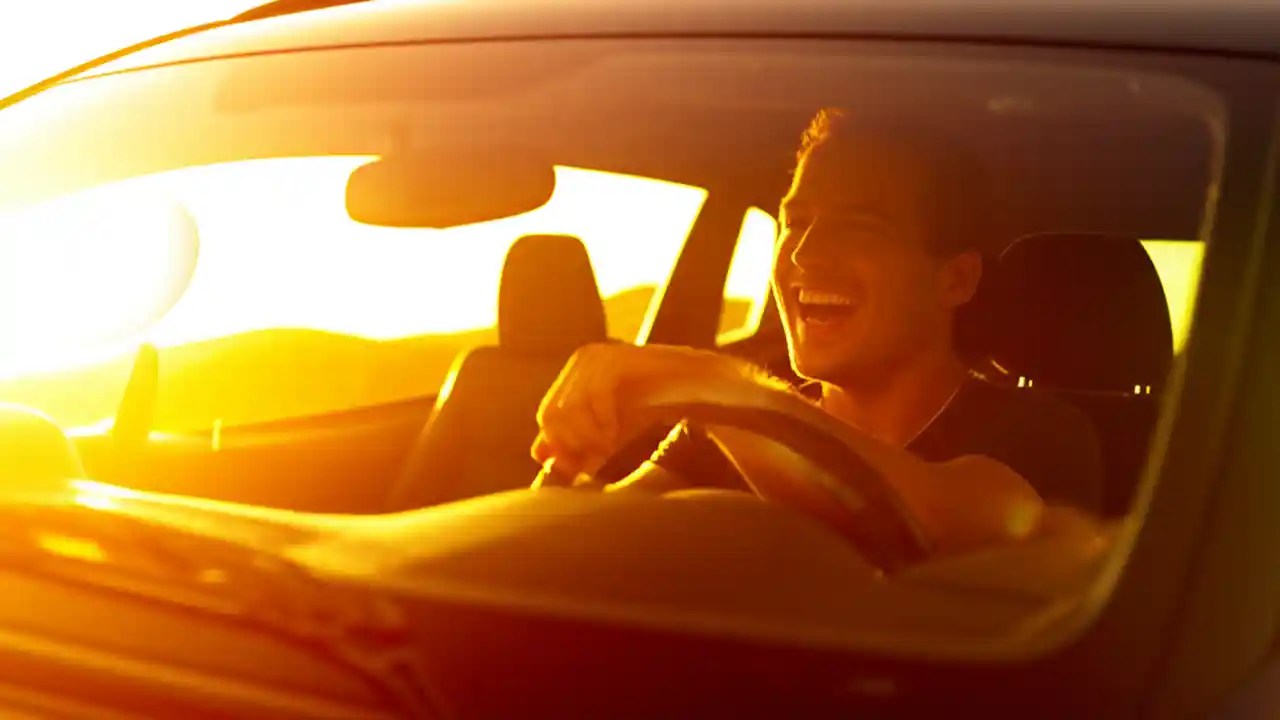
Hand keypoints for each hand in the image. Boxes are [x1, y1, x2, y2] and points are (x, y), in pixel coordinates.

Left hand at [531, 343, 735, 477]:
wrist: (699, 388)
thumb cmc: (652, 408)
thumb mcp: (608, 432)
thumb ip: (576, 444)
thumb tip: (538, 454)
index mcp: (574, 372)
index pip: (546, 417)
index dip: (562, 447)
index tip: (585, 465)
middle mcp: (583, 358)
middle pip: (552, 414)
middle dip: (572, 444)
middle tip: (597, 459)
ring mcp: (601, 355)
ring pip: (569, 407)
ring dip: (587, 436)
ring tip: (608, 446)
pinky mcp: (620, 358)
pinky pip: (595, 396)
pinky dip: (602, 422)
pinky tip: (615, 434)